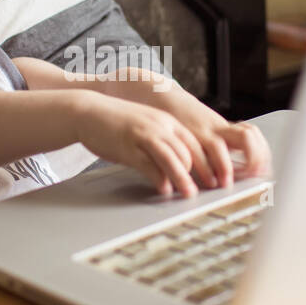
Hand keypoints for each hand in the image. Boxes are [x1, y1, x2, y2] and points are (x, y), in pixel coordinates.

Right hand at [74, 92, 270, 197]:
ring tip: (189, 193)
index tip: (217, 178)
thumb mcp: (147, 125)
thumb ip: (164, 140)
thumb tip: (180, 163)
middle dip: (202, 172)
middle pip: (188, 151)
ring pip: (171, 158)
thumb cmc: (117, 122)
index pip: (195, 143)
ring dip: (183, 178)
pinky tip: (163, 188)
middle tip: (211, 189)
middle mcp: (159, 126)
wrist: (88, 111)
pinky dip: (158, 178)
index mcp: (166, 121)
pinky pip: (148, 165)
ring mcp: (143, 135)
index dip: (208, 162)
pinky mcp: (127, 147)